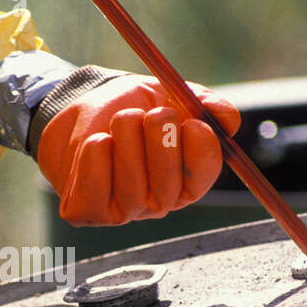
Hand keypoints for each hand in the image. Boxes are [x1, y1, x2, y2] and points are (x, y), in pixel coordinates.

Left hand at [36, 74, 240, 224]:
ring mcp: (122, 211)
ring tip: (119, 120)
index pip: (202, 178)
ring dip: (125, 140)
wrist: (78, 106)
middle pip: (168, 188)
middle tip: (151, 114)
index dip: (201, 154)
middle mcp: (156, 201)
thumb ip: (202, 104)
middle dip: (160, 142)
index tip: (194, 124)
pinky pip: (96, 188)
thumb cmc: (128, 105)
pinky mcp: (86, 211)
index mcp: (184, 177)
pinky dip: (95, 156)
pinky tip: (95, 142)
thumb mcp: (168, 95)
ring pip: (132, 187)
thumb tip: (228, 118)